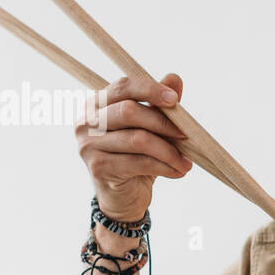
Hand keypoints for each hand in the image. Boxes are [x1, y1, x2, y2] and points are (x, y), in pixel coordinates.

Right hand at [76, 73, 191, 220]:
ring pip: (138, 139)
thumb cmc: (136, 156)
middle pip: (130, 112)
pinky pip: (140, 162)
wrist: (123, 196)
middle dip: (164, 123)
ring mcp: (89, 145)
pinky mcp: (98, 167)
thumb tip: (174, 78)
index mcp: (97, 104)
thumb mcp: (150, 128)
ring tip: (186, 160)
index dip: (150, 89)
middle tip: (188, 135)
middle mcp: (87, 121)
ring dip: (169, 150)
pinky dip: (165, 166)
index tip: (175, 99)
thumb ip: (159, 104)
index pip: (123, 87)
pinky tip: (179, 171)